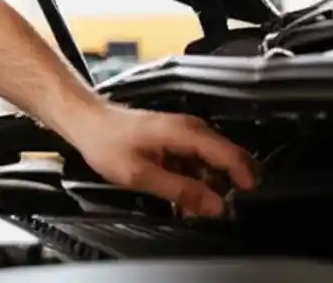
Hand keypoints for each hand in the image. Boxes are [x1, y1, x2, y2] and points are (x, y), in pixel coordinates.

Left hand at [67, 104, 256, 216]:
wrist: (85, 122)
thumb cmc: (107, 144)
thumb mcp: (141, 174)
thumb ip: (181, 190)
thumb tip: (216, 206)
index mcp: (186, 133)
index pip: (230, 154)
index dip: (244, 178)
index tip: (246, 198)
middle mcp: (190, 129)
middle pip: (224, 159)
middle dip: (223, 186)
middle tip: (210, 210)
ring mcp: (183, 132)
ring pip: (210, 162)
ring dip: (205, 185)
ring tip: (189, 207)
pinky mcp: (175, 138)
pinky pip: (195, 160)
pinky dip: (192, 178)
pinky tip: (179, 194)